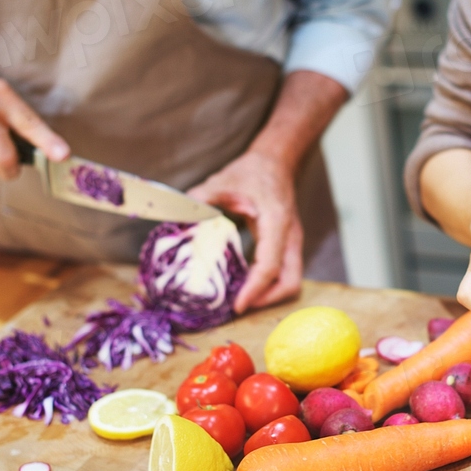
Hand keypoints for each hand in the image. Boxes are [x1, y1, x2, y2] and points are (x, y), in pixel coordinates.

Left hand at [187, 151, 302, 313]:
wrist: (276, 163)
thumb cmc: (252, 172)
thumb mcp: (224, 180)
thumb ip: (202, 197)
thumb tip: (178, 215)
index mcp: (276, 221)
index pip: (270, 265)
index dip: (255, 289)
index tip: (237, 306)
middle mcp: (290, 236)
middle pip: (290, 281)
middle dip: (267, 300)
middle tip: (239, 307)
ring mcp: (292, 243)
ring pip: (290, 281)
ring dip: (269, 296)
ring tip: (241, 301)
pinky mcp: (288, 246)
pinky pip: (284, 274)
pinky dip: (268, 285)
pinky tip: (246, 286)